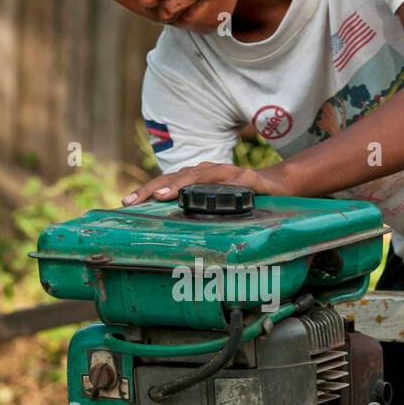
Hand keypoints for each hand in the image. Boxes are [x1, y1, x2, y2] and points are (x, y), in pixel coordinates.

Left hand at [122, 161, 295, 205]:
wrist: (276, 186)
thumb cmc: (239, 198)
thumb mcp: (214, 205)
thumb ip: (194, 211)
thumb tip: (166, 232)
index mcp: (197, 178)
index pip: (167, 182)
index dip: (147, 190)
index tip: (127, 203)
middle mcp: (209, 172)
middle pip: (179, 176)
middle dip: (158, 187)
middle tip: (140, 200)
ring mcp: (229, 173)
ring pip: (202, 176)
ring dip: (182, 185)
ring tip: (166, 195)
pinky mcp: (249, 179)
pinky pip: (237, 182)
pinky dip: (228, 186)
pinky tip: (218, 194)